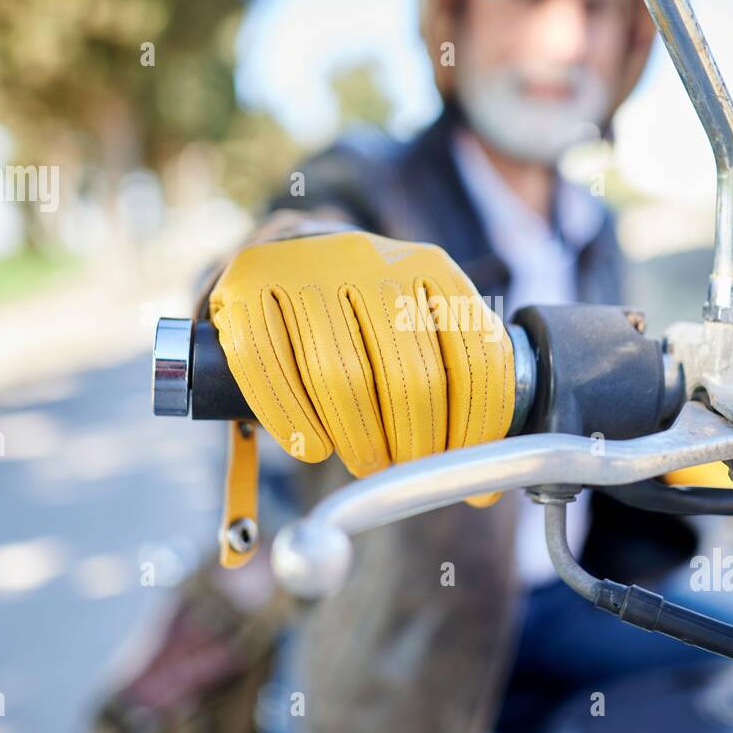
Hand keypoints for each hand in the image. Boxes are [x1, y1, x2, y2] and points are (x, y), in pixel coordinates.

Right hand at [208, 231, 513, 479]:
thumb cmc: (361, 316)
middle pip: (409, 376)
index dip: (477, 429)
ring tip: (366, 463)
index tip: (471, 477)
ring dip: (358, 439)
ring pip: (339, 376)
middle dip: (415, 444)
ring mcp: (307, 266)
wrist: (283, 254)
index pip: (475, 359)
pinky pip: (269, 365)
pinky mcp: (250, 281)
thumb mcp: (417, 323)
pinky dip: (291, 419)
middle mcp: (373, 260)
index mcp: (431, 268)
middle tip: (405, 470)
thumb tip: (483, 474)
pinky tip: (310, 446)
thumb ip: (455, 375)